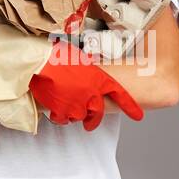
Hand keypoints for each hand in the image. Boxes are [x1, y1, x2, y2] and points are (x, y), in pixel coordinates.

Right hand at [28, 42, 143, 130]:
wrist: (40, 65)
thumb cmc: (58, 57)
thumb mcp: (82, 61)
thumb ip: (90, 73)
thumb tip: (90, 77)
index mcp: (99, 80)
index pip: (120, 95)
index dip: (131, 106)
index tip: (138, 116)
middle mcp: (92, 95)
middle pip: (97, 114)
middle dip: (92, 118)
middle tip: (88, 120)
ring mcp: (77, 105)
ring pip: (78, 117)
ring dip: (72, 112)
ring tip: (62, 97)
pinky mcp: (63, 112)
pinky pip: (63, 119)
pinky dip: (59, 114)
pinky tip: (54, 102)